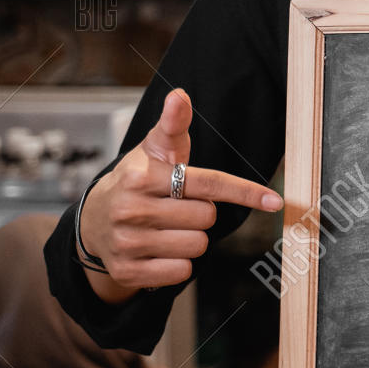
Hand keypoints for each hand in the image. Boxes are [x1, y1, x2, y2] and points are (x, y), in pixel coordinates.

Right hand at [78, 88, 281, 302]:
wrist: (94, 220)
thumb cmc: (137, 179)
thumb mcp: (154, 149)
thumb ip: (173, 124)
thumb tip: (180, 95)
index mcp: (142, 177)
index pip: (207, 184)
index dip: (244, 191)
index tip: (274, 201)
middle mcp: (131, 210)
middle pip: (206, 218)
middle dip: (201, 213)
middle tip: (178, 206)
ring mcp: (127, 243)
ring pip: (197, 247)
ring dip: (191, 239)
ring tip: (167, 228)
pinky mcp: (127, 271)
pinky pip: (181, 272)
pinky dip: (178, 264)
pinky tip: (159, 249)